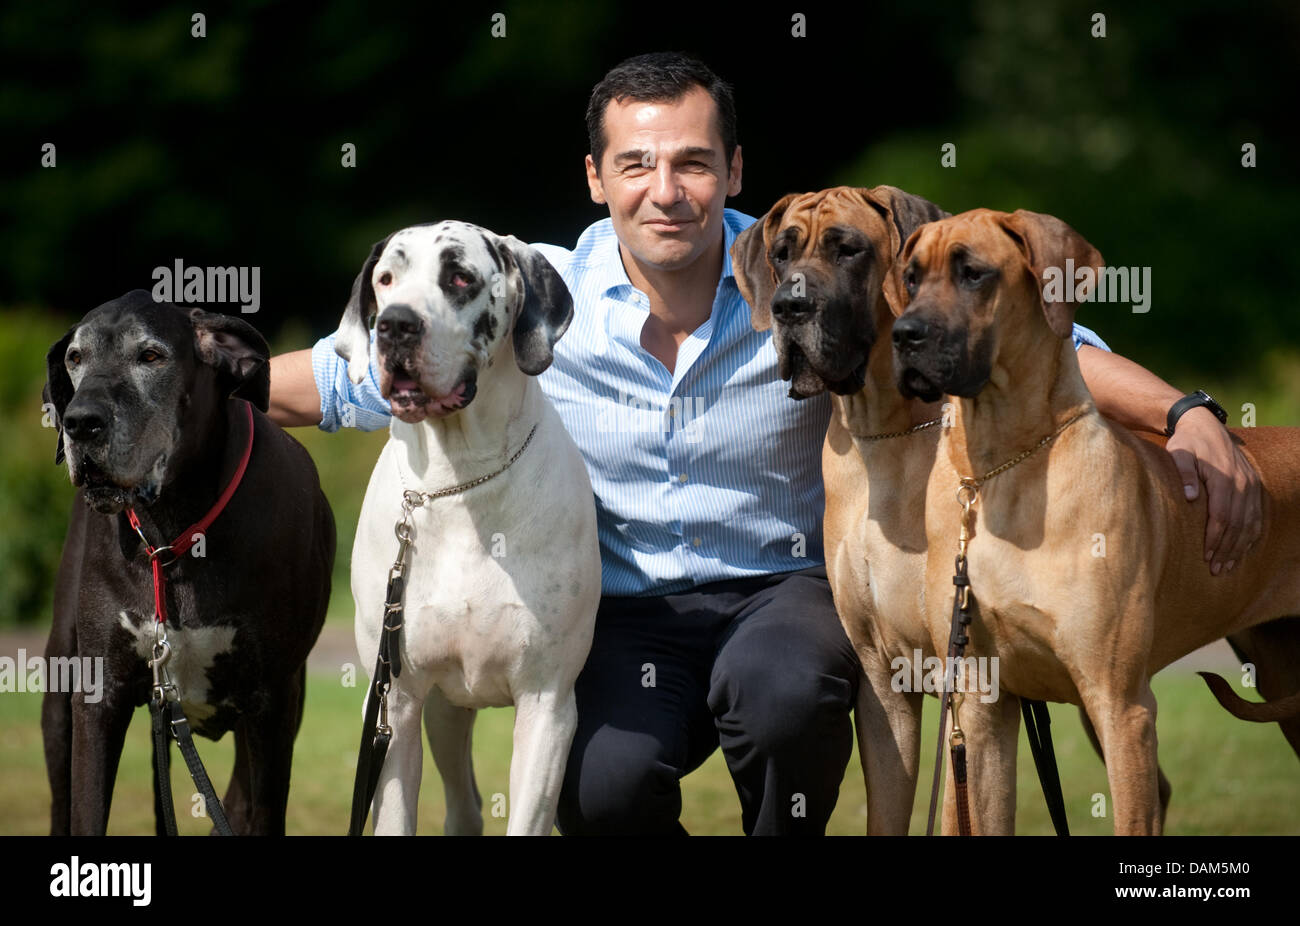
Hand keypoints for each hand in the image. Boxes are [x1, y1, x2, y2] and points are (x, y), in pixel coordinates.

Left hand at [1165, 407, 1261, 574]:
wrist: (1205, 424)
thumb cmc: (1187, 442)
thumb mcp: (1179, 453)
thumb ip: (1184, 474)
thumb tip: (1190, 498)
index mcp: (1225, 478)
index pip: (1222, 516)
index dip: (1215, 539)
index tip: (1206, 557)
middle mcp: (1243, 484)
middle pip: (1237, 524)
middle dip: (1227, 549)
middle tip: (1217, 570)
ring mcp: (1251, 485)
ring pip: (1250, 522)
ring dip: (1240, 547)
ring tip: (1228, 567)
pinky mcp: (1253, 485)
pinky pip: (1257, 515)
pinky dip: (1252, 535)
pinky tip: (1246, 550)